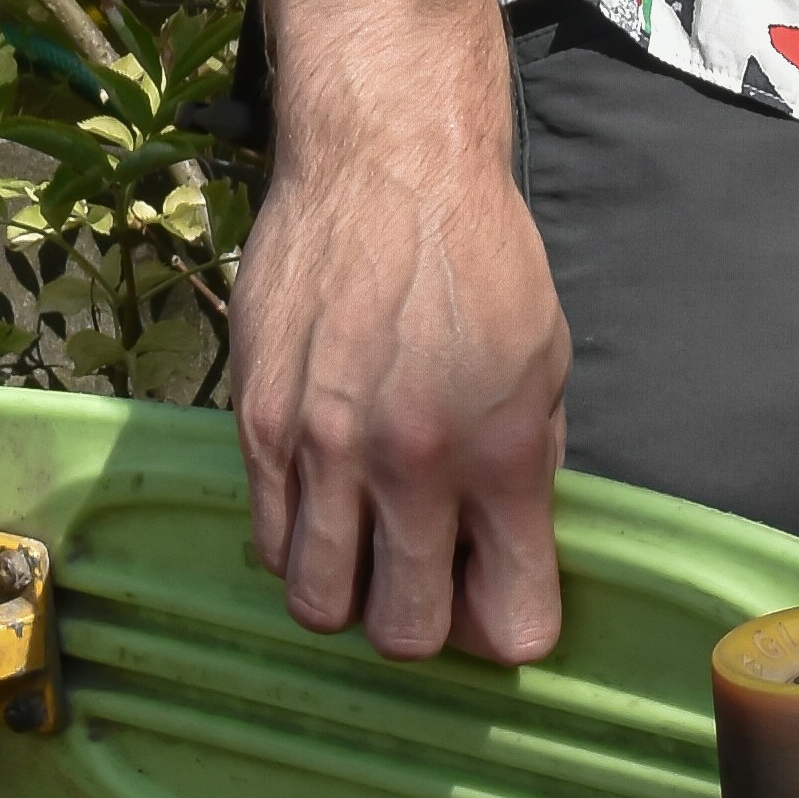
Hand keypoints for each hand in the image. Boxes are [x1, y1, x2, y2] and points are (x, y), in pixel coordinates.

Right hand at [227, 83, 571, 667]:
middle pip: (402, 635)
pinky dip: (298, 537)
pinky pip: (268, 538)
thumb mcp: (544, 362)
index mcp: (498, 454)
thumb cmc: (479, 255)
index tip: (497, 603)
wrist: (386, 162)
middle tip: (427, 573)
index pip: (508, 625)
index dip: (506, 630)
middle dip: (421, 620)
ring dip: (349, 586)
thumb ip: (521, 472)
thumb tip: (496, 556)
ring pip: (317, 603)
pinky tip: (324, 490)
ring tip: (367, 535)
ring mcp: (321, 449)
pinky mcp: (255, 422)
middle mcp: (406, 465)